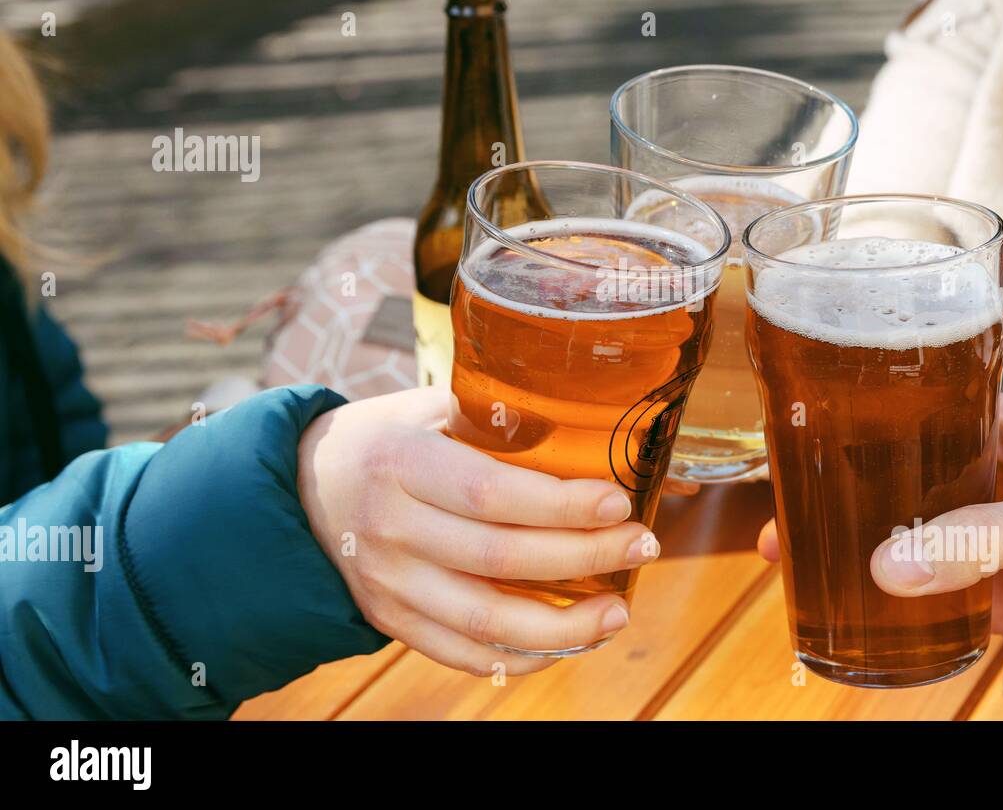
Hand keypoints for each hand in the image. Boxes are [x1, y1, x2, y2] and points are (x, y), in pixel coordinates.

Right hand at [297, 388, 658, 676]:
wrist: (299, 489)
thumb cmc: (383, 439)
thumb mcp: (424, 408)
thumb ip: (491, 419)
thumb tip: (587, 427)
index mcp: (400, 463)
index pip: (490, 493)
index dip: (560, 504)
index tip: (617, 502)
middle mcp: (390, 527)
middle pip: (499, 557)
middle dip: (584, 557)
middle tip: (641, 545)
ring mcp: (388, 583)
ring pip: (485, 619)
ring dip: (564, 624)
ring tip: (618, 610)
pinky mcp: (389, 620)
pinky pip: (463, 654)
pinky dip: (521, 656)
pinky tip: (568, 641)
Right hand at [757, 394, 1002, 719]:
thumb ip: (970, 543)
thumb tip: (884, 566)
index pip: (928, 406)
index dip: (869, 416)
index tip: (810, 428)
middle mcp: (999, 477)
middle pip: (903, 473)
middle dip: (845, 488)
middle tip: (785, 503)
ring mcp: (992, 538)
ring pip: (907, 533)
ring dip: (856, 543)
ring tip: (790, 549)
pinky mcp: (993, 593)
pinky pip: (925, 589)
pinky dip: (885, 594)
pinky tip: (841, 595)